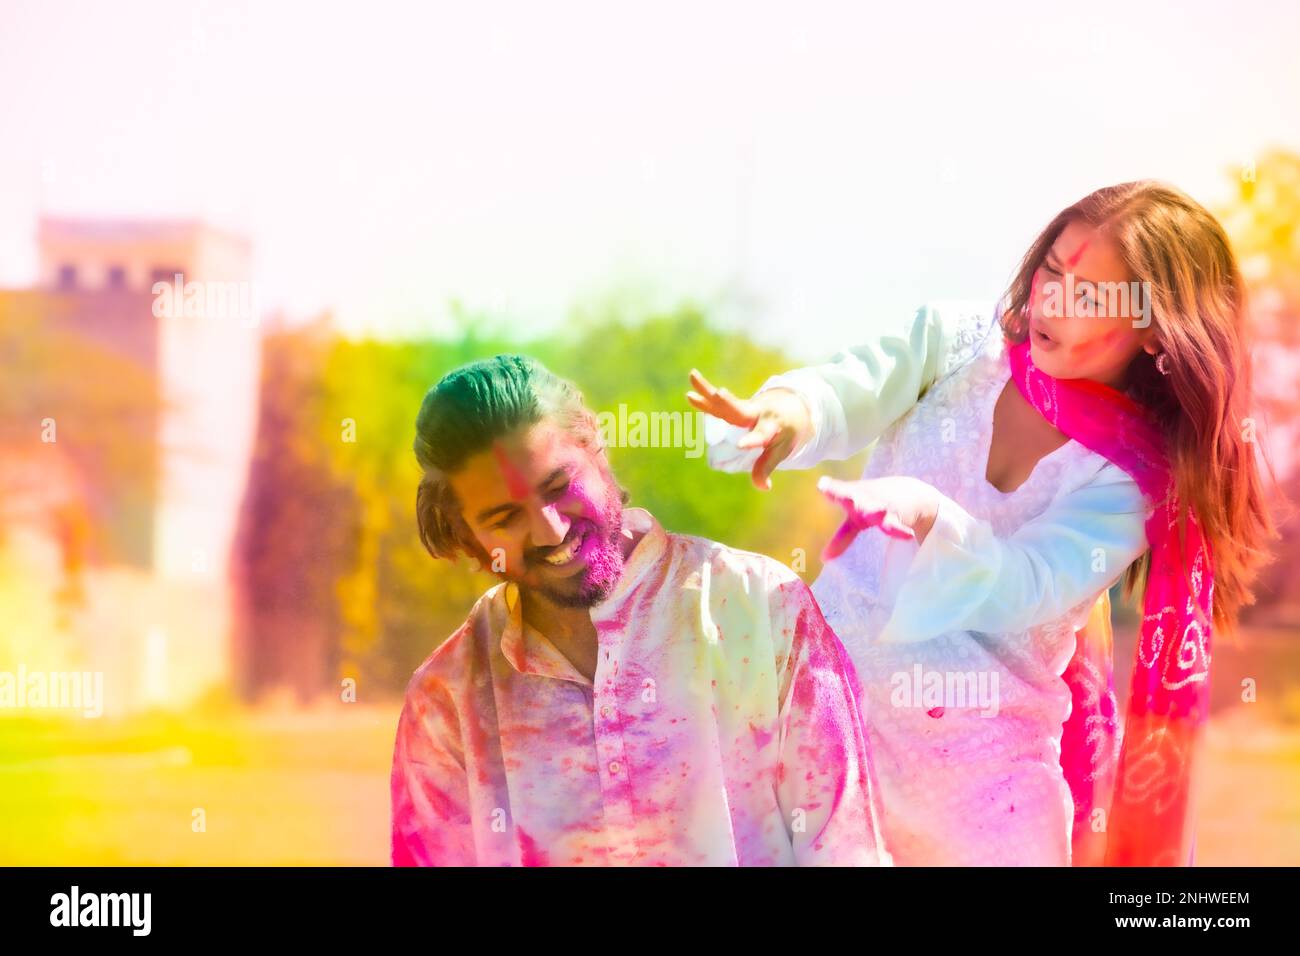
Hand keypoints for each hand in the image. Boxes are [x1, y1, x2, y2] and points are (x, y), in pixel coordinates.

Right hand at [687, 369, 812, 489]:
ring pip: (724, 401)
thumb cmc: (787, 431)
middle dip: (728, 402)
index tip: (740, 445)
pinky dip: (704, 399)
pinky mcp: (736, 405)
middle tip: (718, 393)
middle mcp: (757, 414)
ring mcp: (745, 407)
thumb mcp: (782, 449)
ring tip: (692, 377)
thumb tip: (763, 487)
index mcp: (771, 426)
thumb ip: (767, 466)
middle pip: (739, 409)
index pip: (761, 435)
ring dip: (707, 390)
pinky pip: (718, 403)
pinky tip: (690, 396)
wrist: (793, 406)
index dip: (752, 440)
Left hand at [818, 476, 939, 560]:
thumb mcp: (857, 519)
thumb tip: (823, 558)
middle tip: (840, 494)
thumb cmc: (874, 505)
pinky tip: (907, 535)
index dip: (832, 489)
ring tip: (880, 511)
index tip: (822, 484)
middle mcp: (865, 500)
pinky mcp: (898, 518)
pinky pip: (898, 526)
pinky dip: (901, 531)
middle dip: (845, 494)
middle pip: (854, 498)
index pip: (839, 493)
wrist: (910, 493)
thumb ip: (842, 538)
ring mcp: (882, 507)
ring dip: (876, 512)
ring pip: (876, 511)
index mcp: (852, 496)